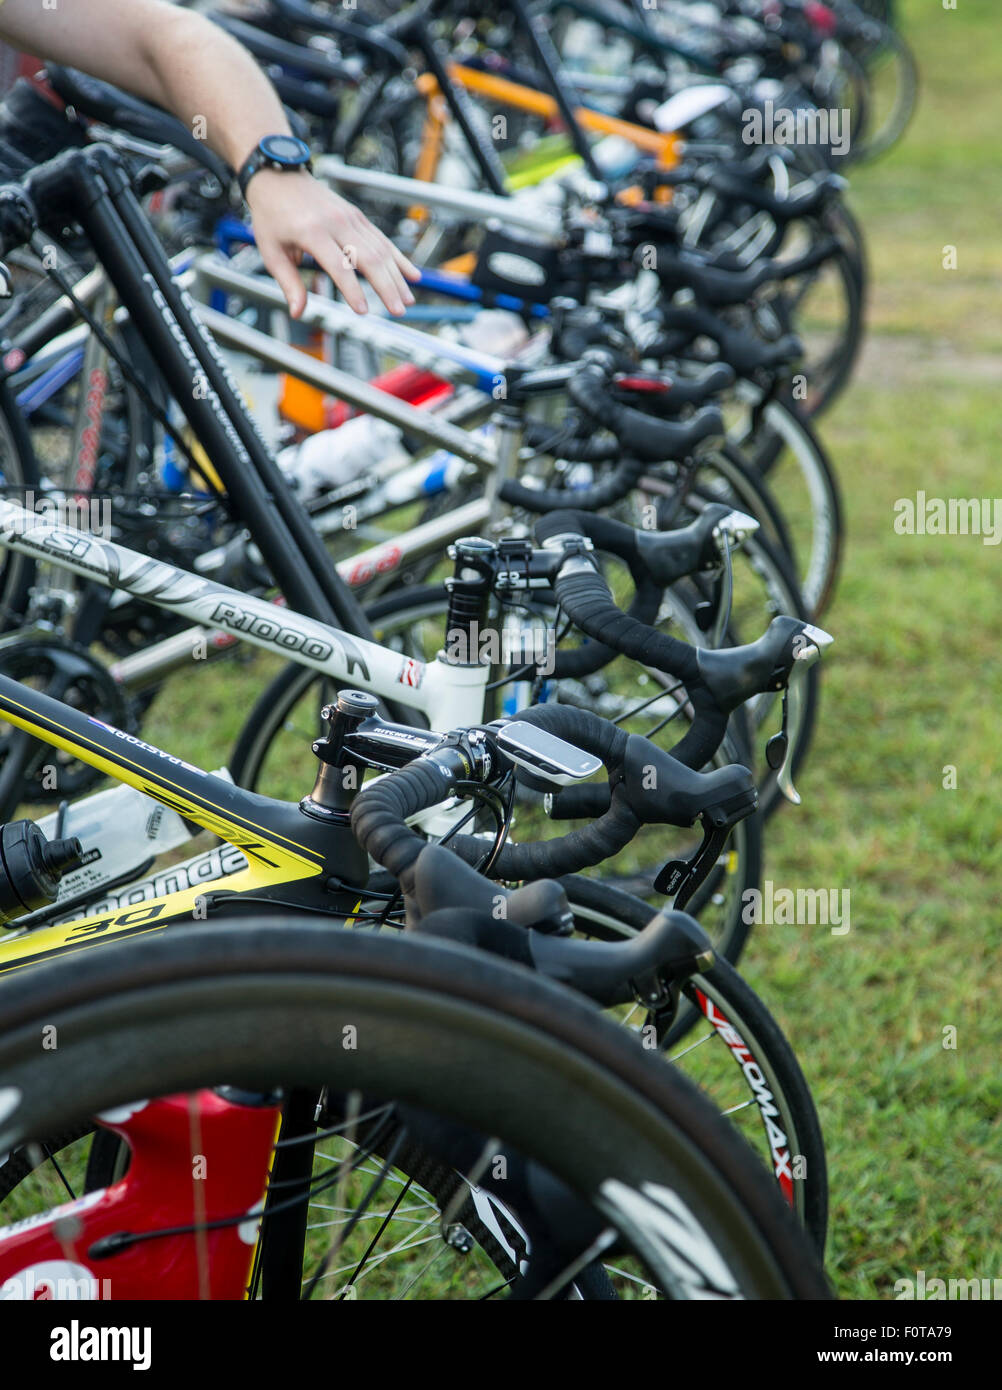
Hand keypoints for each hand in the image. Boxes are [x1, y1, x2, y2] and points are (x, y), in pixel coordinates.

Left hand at [246, 169, 418, 316]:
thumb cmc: (272, 215)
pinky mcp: (358, 216)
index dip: (353, 290)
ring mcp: (350, 217)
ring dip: (397, 277)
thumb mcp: (271, 251)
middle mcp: (336, 222)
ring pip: (381, 249)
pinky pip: (382, 239)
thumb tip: (298, 312)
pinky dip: (398, 258)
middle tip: (398, 312)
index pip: (339, 266)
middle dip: (386, 287)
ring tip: (408, 301)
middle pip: (368, 258)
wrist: (279, 176)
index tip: (363, 311)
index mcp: (312, 231)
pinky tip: (413, 274)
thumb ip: (288, 283)